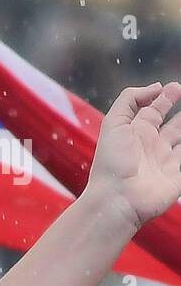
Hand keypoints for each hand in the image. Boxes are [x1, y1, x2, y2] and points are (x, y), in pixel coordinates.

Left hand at [85, 82, 180, 230]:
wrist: (117, 198)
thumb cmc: (112, 161)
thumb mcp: (114, 123)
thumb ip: (130, 100)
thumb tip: (157, 87)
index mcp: (136, 133)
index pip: (153, 110)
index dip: (165, 97)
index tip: (175, 87)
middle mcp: (152, 146)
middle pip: (172, 126)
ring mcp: (166, 162)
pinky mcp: (177, 178)